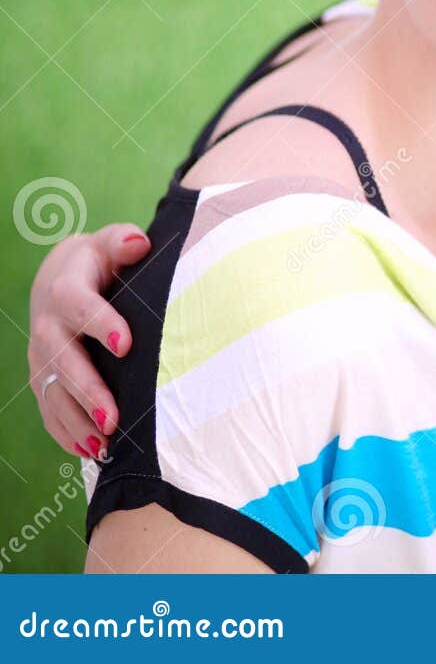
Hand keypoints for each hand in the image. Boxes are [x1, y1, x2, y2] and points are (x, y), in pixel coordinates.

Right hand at [27, 224, 145, 457]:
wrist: (64, 276)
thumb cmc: (102, 260)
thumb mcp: (112, 243)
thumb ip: (123, 242)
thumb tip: (137, 242)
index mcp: (66, 288)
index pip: (79, 305)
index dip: (101, 324)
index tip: (127, 345)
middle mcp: (48, 326)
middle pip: (62, 359)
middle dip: (87, 389)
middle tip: (114, 416)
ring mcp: (41, 356)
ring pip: (52, 391)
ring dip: (76, 420)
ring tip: (103, 444)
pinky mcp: (43, 378)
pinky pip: (48, 409)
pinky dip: (66, 432)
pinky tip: (88, 451)